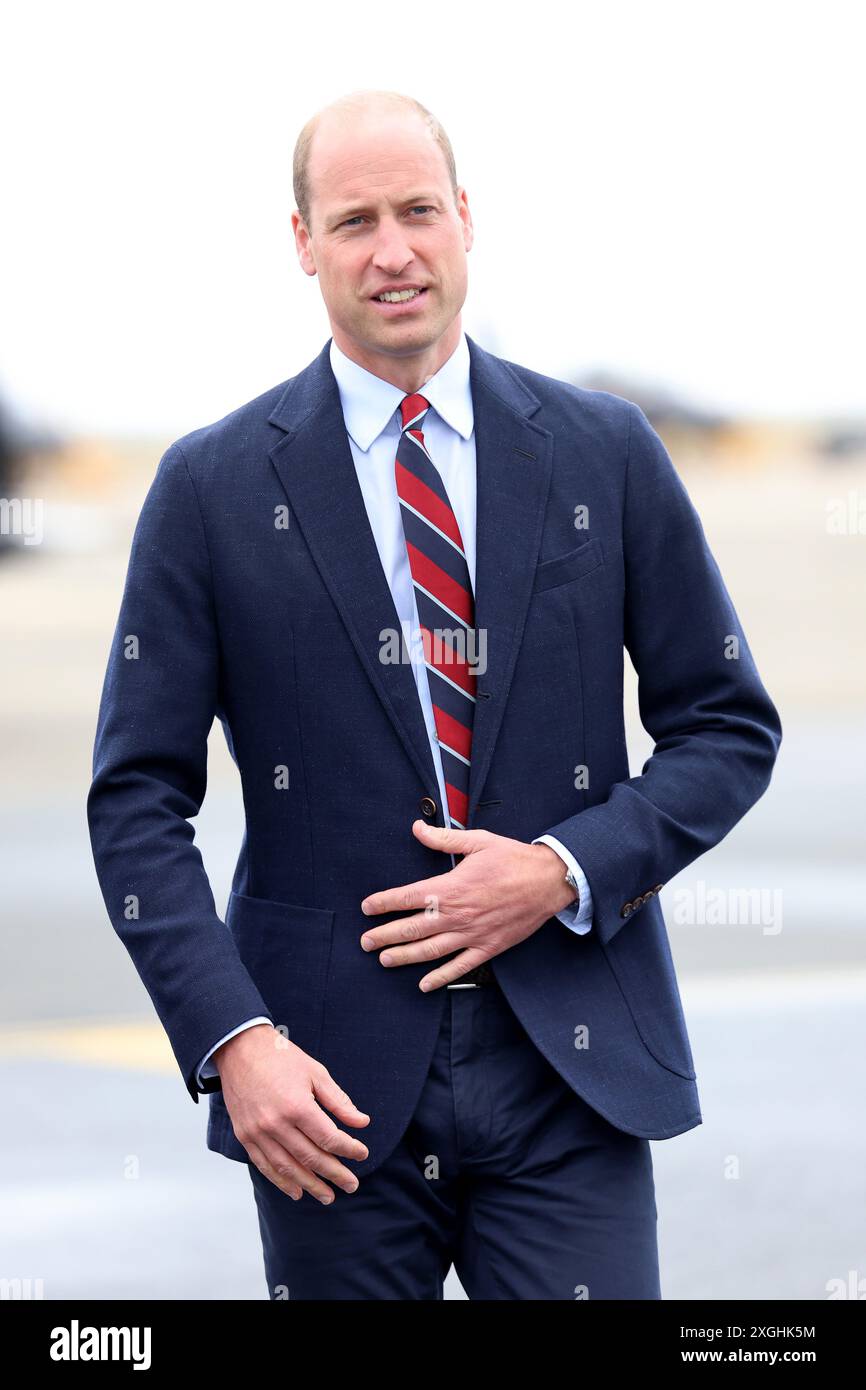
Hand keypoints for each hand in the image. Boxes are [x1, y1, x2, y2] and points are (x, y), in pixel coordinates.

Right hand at [213, 1023, 370, 1202]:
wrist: (240, 1049)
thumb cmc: (281, 1058)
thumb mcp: (316, 1073)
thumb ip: (339, 1101)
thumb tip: (362, 1122)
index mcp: (297, 1106)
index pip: (329, 1139)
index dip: (349, 1149)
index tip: (362, 1154)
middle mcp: (276, 1124)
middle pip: (311, 1158)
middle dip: (335, 1174)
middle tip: (352, 1185)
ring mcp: (257, 1133)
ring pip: (288, 1168)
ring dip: (310, 1185)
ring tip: (328, 1196)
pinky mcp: (245, 1136)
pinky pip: (265, 1166)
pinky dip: (281, 1181)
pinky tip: (296, 1191)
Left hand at [359, 822, 577, 990]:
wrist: (549, 881)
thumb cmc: (513, 859)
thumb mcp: (478, 841)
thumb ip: (444, 840)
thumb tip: (417, 829)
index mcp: (452, 887)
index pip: (408, 897)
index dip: (383, 903)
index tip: (367, 907)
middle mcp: (458, 914)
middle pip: (413, 928)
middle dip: (385, 935)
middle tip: (365, 942)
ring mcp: (473, 934)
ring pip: (431, 950)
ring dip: (404, 956)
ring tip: (384, 960)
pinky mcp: (488, 948)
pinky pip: (460, 967)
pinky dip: (440, 977)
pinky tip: (424, 984)